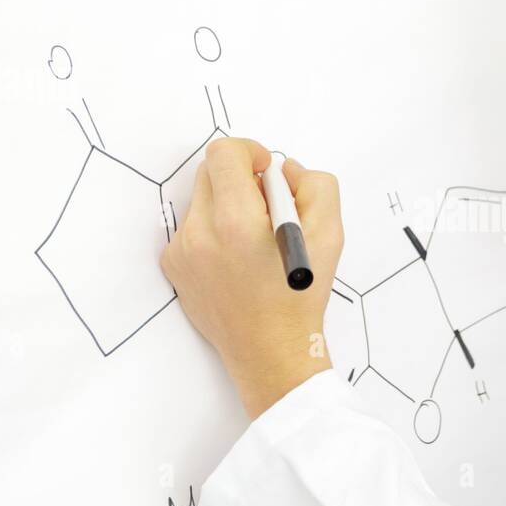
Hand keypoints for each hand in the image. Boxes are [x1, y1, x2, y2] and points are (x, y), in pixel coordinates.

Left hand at [160, 137, 343, 419]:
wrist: (270, 352)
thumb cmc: (300, 297)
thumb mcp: (330, 236)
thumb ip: (315, 186)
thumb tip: (286, 171)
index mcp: (237, 221)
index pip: (225, 153)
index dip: (250, 153)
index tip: (265, 171)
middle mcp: (201, 233)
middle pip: (209, 171)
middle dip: (240, 179)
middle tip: (267, 207)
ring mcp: (182, 251)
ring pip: (202, 200)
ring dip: (228, 205)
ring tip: (253, 241)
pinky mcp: (174, 266)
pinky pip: (193, 228)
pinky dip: (215, 231)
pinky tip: (237, 260)